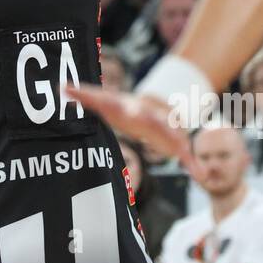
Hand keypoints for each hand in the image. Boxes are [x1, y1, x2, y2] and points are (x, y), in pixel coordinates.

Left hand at [66, 85, 193, 168]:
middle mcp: (152, 117)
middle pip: (154, 119)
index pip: (127, 106)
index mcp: (133, 109)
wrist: (154, 107)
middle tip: (154, 123)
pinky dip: (194, 164)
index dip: (128, 108)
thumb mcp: (105, 102)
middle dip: (156, 121)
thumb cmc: (122, 108)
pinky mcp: (175, 143)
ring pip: (175, 136)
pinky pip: (186, 155)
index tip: (127, 110)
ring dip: (180, 144)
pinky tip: (201, 175)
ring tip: (185, 152)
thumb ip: (84, 96)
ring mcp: (166, 129)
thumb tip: (60, 88)